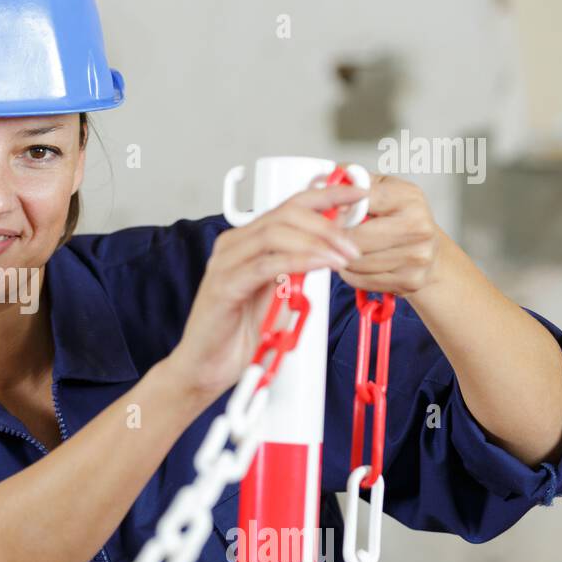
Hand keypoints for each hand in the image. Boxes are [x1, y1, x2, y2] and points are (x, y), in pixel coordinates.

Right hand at [168, 182, 366, 404]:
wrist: (205, 367)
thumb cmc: (239, 334)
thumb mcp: (277, 293)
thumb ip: (296, 268)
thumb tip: (335, 248)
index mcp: (246, 242)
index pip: (289, 205)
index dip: (325, 195)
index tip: (356, 195)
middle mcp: (233, 246)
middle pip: (285, 214)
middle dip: (327, 223)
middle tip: (353, 243)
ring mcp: (225, 264)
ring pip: (276, 233)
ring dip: (317, 241)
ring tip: (343, 257)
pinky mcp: (224, 287)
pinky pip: (266, 266)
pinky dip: (298, 261)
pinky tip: (320, 265)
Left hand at [339, 174, 444, 295]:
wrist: (430, 252)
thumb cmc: (401, 218)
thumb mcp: (383, 189)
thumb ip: (354, 181)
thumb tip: (322, 178)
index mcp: (409, 198)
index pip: (361, 200)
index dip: (338, 210)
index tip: (328, 215)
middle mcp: (418, 227)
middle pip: (356, 238)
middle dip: (337, 239)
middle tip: (330, 236)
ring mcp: (416, 256)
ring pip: (355, 262)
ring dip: (342, 257)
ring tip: (347, 249)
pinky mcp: (410, 280)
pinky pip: (361, 280)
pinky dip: (351, 274)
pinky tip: (358, 265)